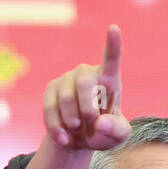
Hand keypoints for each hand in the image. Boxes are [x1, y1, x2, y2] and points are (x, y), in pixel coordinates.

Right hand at [42, 25, 130, 151]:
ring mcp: (66, 79)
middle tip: (91, 123)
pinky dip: (58, 128)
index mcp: (109, 80)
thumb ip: (116, 130)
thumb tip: (101, 123)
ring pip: (66, 99)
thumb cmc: (104, 133)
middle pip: (85, 82)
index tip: (114, 28)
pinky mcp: (50, 90)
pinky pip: (50, 109)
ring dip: (73, 122)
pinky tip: (65, 138)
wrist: (79, 139)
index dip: (113, 45)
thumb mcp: (117, 137)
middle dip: (88, 108)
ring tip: (78, 129)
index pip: (111, 60)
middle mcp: (87, 73)